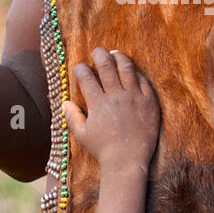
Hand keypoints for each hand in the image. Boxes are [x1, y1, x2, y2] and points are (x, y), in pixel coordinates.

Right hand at [62, 48, 159, 172]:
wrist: (128, 161)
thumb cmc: (103, 150)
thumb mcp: (82, 135)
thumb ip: (72, 117)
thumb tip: (64, 102)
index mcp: (98, 103)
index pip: (87, 77)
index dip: (81, 68)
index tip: (80, 66)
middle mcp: (116, 97)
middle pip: (106, 66)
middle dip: (99, 54)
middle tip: (97, 51)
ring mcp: (134, 98)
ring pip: (126, 68)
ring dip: (120, 58)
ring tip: (116, 53)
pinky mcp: (149, 102)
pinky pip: (144, 81)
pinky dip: (136, 73)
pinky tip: (132, 71)